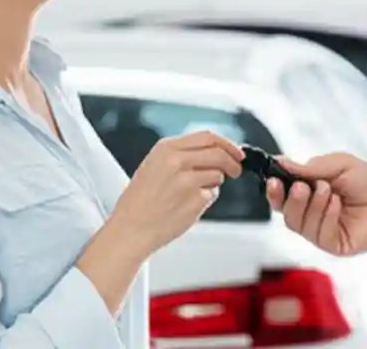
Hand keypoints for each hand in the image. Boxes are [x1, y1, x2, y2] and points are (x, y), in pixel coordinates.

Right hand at [109, 130, 244, 255]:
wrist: (130, 229)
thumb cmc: (141, 201)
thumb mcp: (155, 165)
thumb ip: (183, 154)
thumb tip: (217, 150)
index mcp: (166, 148)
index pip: (208, 137)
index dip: (227, 144)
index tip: (236, 152)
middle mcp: (177, 161)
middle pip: (219, 153)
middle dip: (233, 162)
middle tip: (236, 170)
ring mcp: (187, 180)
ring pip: (217, 175)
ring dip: (213, 183)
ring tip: (190, 194)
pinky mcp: (195, 200)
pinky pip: (212, 195)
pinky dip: (205, 200)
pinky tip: (186, 206)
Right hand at [266, 153, 366, 256]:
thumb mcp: (338, 165)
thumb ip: (310, 167)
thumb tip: (280, 162)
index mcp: (309, 194)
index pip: (282, 197)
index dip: (274, 191)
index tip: (273, 180)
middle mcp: (312, 214)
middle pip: (286, 214)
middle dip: (291, 200)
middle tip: (301, 187)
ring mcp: (322, 231)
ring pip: (299, 225)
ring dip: (312, 206)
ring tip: (329, 190)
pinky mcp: (335, 244)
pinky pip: (320, 235)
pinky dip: (326, 216)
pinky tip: (337, 204)